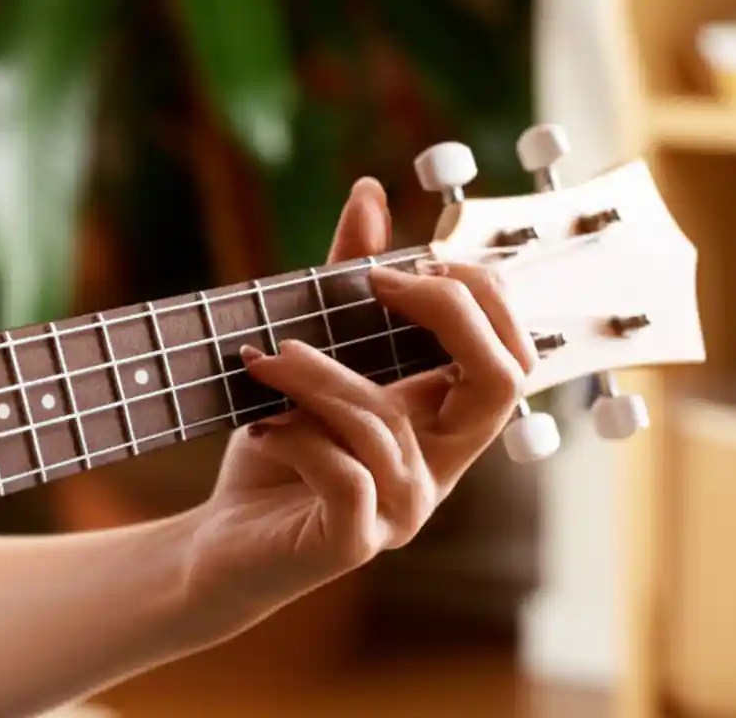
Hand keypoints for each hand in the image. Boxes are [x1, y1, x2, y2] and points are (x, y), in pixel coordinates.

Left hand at [183, 177, 536, 625]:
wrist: (224, 543)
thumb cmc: (277, 448)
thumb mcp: (311, 358)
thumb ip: (343, 285)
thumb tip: (371, 193)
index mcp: (443, 420)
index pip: (512, 352)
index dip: (475, 296)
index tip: (398, 266)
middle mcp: (441, 466)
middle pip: (503, 382)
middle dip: (445, 313)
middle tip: (374, 286)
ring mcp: (403, 509)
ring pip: (386, 422)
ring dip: (317, 375)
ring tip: (262, 359)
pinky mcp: (354, 543)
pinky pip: (344, 475)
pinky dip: (297, 437)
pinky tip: (262, 428)